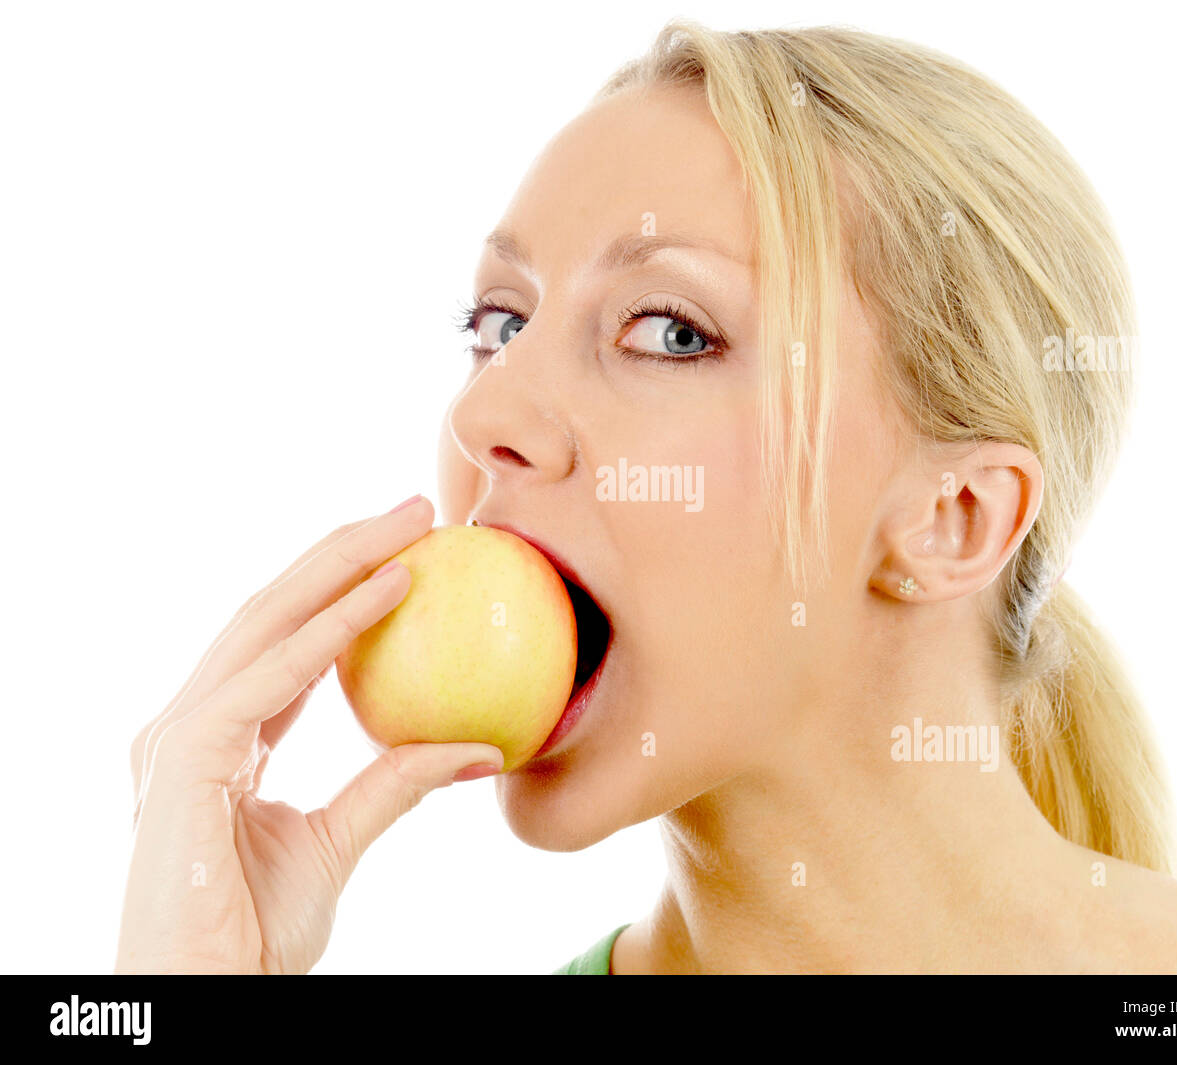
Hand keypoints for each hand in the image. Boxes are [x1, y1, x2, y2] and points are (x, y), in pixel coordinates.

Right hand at [116, 495, 502, 972]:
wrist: (205, 996)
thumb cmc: (253, 933)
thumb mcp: (340, 841)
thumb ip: (395, 784)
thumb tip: (482, 749)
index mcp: (221, 739)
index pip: (287, 643)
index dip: (343, 591)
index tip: (409, 553)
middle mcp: (192, 721)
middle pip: (275, 610)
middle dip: (346, 551)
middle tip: (417, 509)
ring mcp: (181, 732)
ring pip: (270, 620)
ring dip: (345, 562)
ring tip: (411, 523)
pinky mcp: (187, 754)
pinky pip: (274, 674)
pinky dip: (333, 626)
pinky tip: (390, 588)